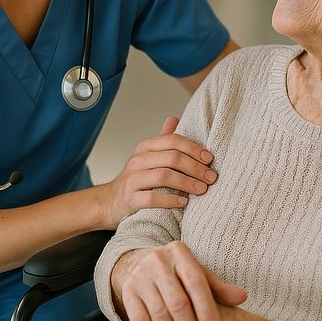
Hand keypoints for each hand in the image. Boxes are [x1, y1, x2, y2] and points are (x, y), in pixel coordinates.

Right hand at [103, 117, 218, 227]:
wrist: (110, 201)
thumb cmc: (136, 178)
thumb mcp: (148, 156)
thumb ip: (163, 140)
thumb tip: (174, 118)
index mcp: (145, 147)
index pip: (173, 141)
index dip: (194, 148)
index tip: (210, 159)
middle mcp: (138, 160)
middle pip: (171, 158)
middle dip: (195, 167)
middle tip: (211, 177)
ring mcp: (132, 179)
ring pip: (163, 176)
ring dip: (187, 183)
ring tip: (202, 189)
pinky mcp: (130, 199)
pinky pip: (152, 198)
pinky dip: (170, 200)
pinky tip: (183, 202)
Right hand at [115, 242, 246, 320]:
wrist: (144, 263)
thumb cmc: (180, 273)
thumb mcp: (199, 274)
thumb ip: (219, 288)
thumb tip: (242, 297)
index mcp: (180, 252)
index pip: (195, 281)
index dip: (205, 308)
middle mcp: (157, 260)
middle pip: (177, 302)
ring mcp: (140, 276)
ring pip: (158, 315)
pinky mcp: (127, 292)